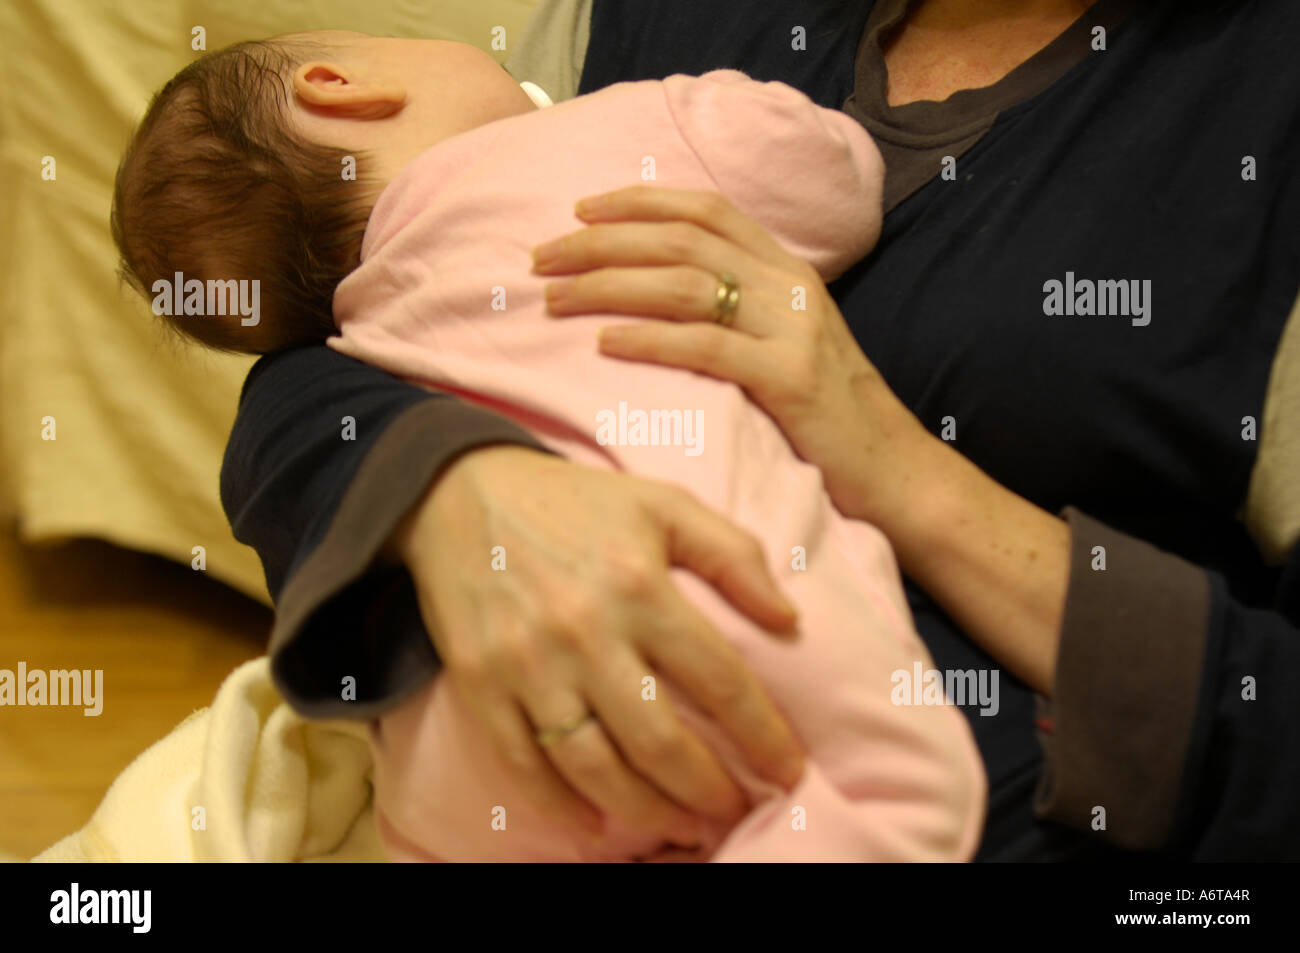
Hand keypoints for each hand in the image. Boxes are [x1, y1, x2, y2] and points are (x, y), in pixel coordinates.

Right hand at [392, 445, 804, 845]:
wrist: (459, 492)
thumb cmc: (577, 503)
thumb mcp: (665, 505)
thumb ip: (735, 556)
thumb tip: (790, 620)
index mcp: (640, 585)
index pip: (721, 680)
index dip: (763, 735)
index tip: (788, 769)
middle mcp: (585, 632)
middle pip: (659, 741)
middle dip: (708, 791)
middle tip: (737, 812)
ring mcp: (528, 663)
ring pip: (594, 766)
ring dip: (646, 811)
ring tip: (682, 828)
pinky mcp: (480, 682)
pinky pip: (522, 764)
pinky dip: (559, 806)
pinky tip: (594, 825)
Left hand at [533, 186, 1071, 692]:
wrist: (896, 471)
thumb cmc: (827, 415)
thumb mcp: (785, 343)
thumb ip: (739, 308)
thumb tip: (658, 292)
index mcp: (787, 269)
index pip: (705, 208)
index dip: (637, 201)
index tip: (578, 209)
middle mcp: (790, 286)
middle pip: (680, 240)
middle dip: (600, 241)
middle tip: (541, 257)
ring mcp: (793, 329)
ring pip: (684, 284)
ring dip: (609, 284)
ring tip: (555, 298)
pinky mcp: (791, 379)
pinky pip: (706, 345)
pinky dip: (648, 338)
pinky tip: (604, 342)